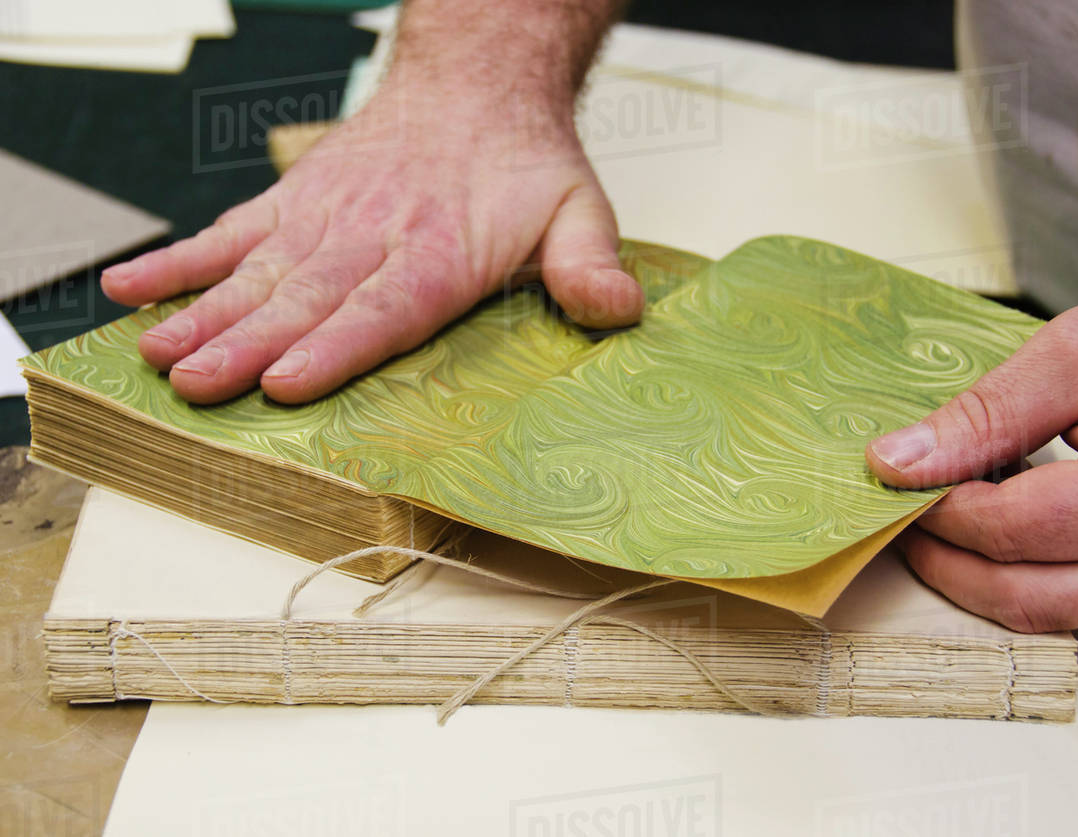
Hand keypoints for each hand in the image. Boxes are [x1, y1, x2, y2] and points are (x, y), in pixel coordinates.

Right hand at [100, 78, 640, 403]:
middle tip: (198, 386)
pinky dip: (179, 259)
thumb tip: (618, 311)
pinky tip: (130, 287)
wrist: (477, 81)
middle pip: (306, 296)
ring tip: (156, 353)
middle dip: (249, 345)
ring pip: (258, 269)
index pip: (384, 306)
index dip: (337, 344)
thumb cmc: (524, 162)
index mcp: (442, 250)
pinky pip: (230, 229)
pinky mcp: (296, 201)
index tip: (290, 380)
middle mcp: (374, 235)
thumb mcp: (578, 209)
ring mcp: (325, 217)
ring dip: (204, 313)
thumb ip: (589, 265)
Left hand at [866, 278, 1077, 631]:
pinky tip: (1018, 528)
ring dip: (987, 579)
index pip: (1004, 532)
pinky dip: (1041, 576)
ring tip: (953, 522)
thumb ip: (988, 412)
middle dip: (946, 562)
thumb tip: (900, 460)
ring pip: (1056, 617)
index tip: (899, 481)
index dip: (935, 510)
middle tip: (905, 519)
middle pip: (1021, 597)